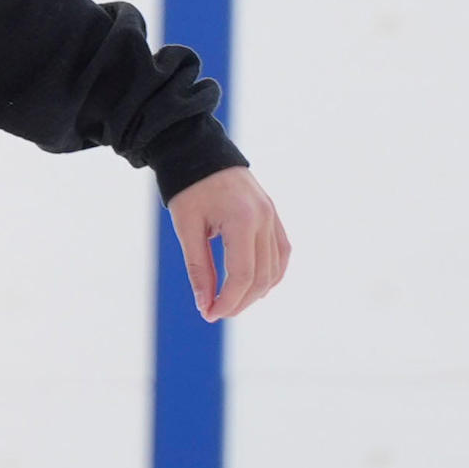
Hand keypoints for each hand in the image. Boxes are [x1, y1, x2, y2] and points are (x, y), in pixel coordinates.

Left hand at [168, 166, 290, 321]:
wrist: (201, 153)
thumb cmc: (189, 188)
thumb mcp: (187, 228)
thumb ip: (199, 269)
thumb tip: (205, 306)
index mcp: (242, 220)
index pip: (243, 275)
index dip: (228, 301)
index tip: (208, 314)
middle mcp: (264, 219)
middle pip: (261, 276)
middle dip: (240, 301)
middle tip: (215, 312)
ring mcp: (272, 217)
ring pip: (275, 268)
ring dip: (256, 292)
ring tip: (230, 302)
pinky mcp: (273, 216)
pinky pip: (281, 253)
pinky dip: (271, 274)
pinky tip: (254, 287)